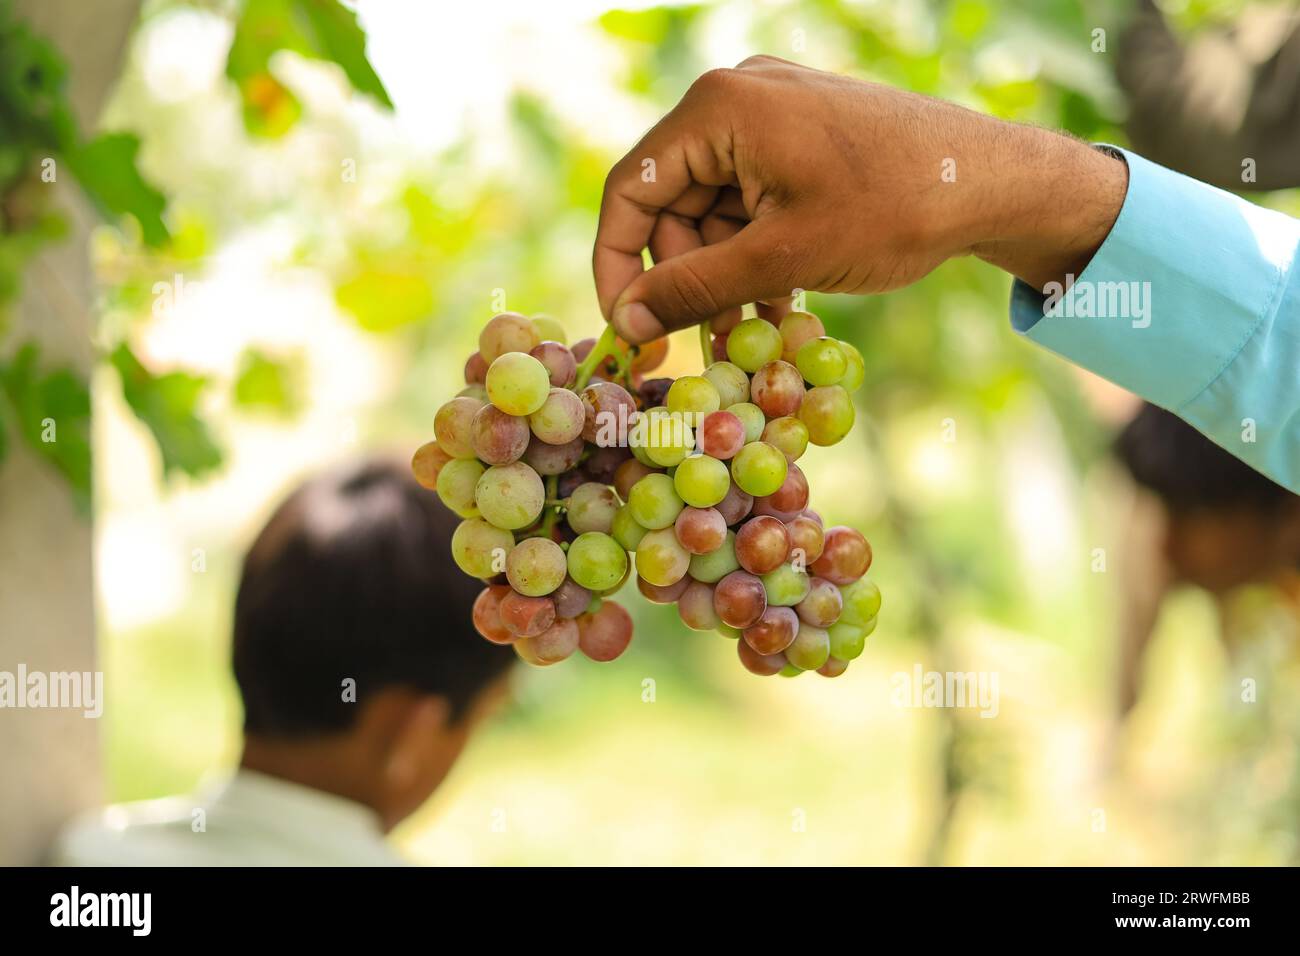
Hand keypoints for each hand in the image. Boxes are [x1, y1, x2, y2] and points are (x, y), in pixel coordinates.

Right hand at [593, 55, 1127, 342]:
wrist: (995, 180)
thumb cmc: (890, 210)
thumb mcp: (782, 259)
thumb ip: (693, 291)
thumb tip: (624, 324)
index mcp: (720, 109)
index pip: (631, 190)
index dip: (617, 265)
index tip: (627, 327)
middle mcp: (737, 100)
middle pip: (674, 206)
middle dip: (688, 279)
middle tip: (711, 341)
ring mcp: (773, 117)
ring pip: (715, 213)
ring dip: (727, 277)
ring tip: (754, 333)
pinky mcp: (802, 139)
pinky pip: (753, 203)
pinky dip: (758, 254)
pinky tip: (781, 304)